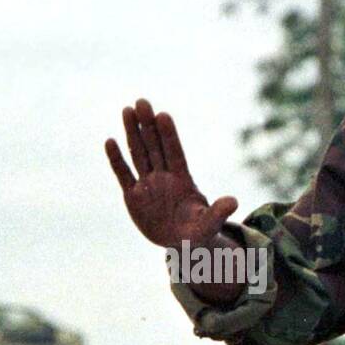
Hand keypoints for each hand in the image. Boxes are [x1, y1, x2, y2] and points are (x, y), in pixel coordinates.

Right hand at [104, 98, 238, 249]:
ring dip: (133, 133)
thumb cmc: (199, 231)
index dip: (169, 135)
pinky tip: (110, 141)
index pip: (175, 153)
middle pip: (155, 146)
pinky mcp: (133, 196)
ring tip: (127, 110)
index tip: (163, 115)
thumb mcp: (209, 226)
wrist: (182, 242)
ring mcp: (148, 184)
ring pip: (139, 154)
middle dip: (148, 125)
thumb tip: (234, 202)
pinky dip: (117, 159)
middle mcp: (164, 177)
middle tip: (142, 101)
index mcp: (183, 181)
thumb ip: (218, 213)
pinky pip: (124, 174)